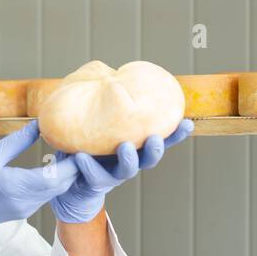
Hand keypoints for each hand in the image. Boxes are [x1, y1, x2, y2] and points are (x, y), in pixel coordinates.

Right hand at [0, 120, 77, 243]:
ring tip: (66, 151)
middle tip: (75, 143)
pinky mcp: (26, 211)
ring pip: (57, 190)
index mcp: (16, 186)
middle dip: (73, 165)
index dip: (71, 161)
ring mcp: (27, 209)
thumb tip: (39, 124)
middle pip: (62, 184)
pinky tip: (53, 165)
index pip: (56, 176)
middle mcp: (26, 201)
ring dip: (65, 173)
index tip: (77, 144)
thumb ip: (18, 141)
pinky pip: (47, 194)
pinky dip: (54, 180)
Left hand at [50, 119, 194, 222]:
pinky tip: (81, 156)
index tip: (187, 124)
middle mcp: (129, 159)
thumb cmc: (88, 141)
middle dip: (155, 149)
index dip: (175, 134)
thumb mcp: (99, 121)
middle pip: (150, 158)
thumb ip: (107, 105)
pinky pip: (93, 175)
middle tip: (155, 139)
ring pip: (127, 169)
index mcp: (136, 144)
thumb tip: (108, 73)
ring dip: (128, 159)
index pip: (160, 138)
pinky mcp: (95, 182)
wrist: (69, 177)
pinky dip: (88, 166)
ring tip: (125, 147)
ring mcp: (113, 172)